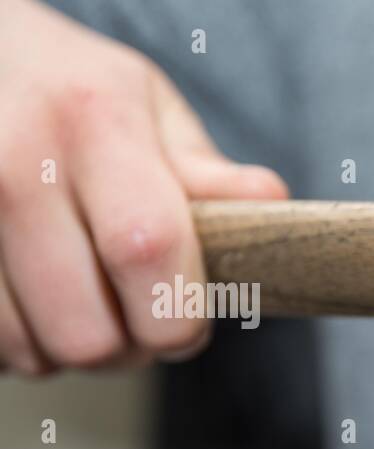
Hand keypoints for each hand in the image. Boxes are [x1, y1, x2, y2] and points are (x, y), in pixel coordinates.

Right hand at [0, 0, 287, 374]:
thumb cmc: (74, 95)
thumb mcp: (149, 109)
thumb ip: (206, 173)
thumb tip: (269, 204)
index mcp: (92, 122)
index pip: (148, 250)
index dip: (179, 316)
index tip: (188, 325)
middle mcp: (14, 164)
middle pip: (88, 332)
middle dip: (127, 347)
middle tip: (133, 318)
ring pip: (31, 350)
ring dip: (65, 348)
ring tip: (78, 301)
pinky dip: (18, 342)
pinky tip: (31, 298)